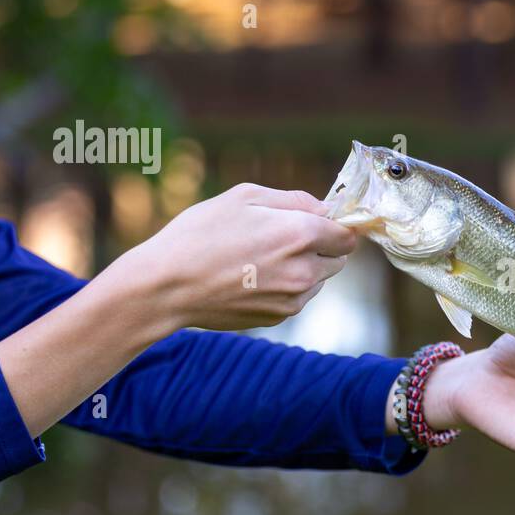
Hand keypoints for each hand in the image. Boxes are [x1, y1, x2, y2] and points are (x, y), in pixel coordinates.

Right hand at [114, 183, 356, 331]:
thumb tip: (324, 208)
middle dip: (322, 246)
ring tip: (262, 258)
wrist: (166, 286)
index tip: (322, 222)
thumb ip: (294, 200)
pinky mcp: (280, 317)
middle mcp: (305, 270)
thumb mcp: (244, 197)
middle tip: (285, 237)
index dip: (337, 226)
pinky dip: (287, 286)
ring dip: (305, 267)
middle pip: (339, 259)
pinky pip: (298, 297)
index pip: (348, 234)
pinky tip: (253, 277)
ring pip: (319, 279)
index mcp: (300, 234)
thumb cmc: (200, 234)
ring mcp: (294, 298)